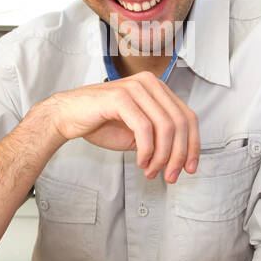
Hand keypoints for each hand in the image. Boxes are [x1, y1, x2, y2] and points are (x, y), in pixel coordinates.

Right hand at [39, 72, 198, 181]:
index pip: (188, 117)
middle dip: (179, 155)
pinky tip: (140, 162)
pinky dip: (147, 150)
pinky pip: (145, 128)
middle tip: (170, 176)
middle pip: (180, 123)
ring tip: (151, 171)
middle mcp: (150, 84)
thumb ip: (160, 139)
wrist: (67, 117)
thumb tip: (182, 159)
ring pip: (166, 127)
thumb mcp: (139, 132)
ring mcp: (136, 88)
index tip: (190, 168)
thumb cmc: (101, 123)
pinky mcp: (121, 97)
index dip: (193, 145)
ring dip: (162, 156)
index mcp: (158, 89)